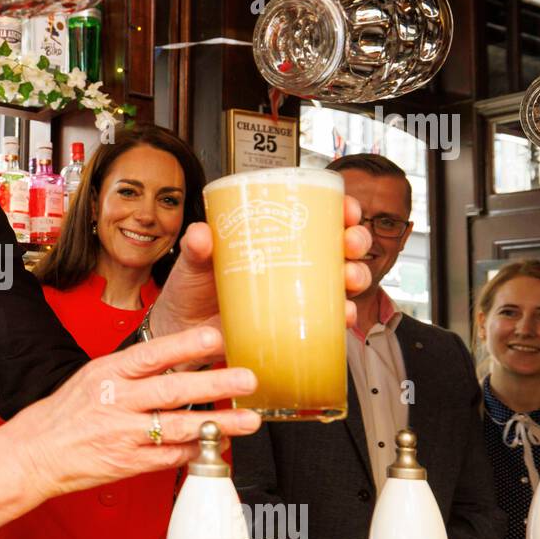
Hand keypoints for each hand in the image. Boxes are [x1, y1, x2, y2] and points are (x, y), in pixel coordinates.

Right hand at [0, 325, 260, 504]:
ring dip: (218, 423)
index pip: (152, 354)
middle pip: (172, 390)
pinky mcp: (127, 463)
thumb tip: (179, 358)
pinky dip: (196, 450)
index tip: (215, 337)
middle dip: (215, 384)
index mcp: (108, 373)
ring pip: (178, 426)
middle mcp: (116, 401)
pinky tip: (217, 445)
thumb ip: (133, 370)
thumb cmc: (66, 413)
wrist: (35, 452)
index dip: (185, 345)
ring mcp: (123, 434)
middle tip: (248, 378)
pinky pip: (170, 456)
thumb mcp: (93, 377)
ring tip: (248, 419)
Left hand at [147, 195, 373, 339]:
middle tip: (349, 243)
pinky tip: (343, 316)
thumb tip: (201, 234)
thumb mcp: (193, 260)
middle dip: (355, 240)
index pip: (315, 214)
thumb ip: (196, 246)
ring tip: (349, 279)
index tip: (346, 210)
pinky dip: (343, 317)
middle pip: (339, 244)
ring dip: (356, 276)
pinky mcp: (293, 323)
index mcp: (273, 236)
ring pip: (342, 280)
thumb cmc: (191, 287)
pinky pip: (328, 319)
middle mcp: (292, 262)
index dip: (340, 209)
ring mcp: (295, 293)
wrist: (183, 328)